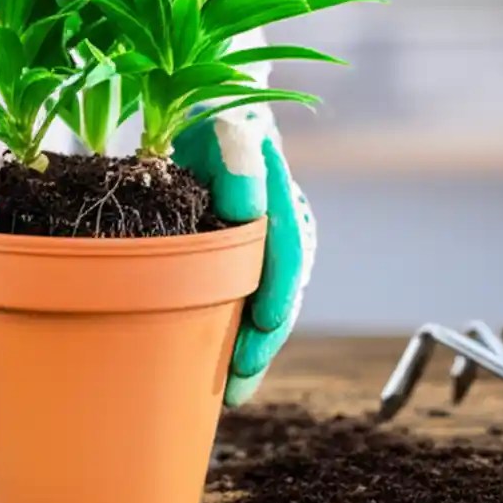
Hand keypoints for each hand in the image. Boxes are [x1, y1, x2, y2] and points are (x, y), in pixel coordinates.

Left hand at [174, 105, 316, 405]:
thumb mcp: (227, 127)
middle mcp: (286, 231)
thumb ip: (241, 160)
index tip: (262, 328)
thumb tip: (248, 210)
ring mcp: (270, 247)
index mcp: (284, 203)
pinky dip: (240, 334)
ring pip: (271, 307)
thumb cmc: (217, 118)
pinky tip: (225, 365)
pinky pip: (250, 302)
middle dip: (264, 343)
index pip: (289, 255)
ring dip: (254, 349)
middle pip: (284, 295)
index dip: (278, 295)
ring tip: (232, 390)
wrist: (212, 111)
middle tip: (237, 384)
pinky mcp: (248, 259)